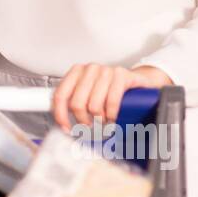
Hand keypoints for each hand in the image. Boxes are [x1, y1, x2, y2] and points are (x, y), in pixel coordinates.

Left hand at [52, 63, 170, 131]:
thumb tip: (61, 121)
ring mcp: (106, 71)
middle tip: (90, 125)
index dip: (60, 115)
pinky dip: (112, 115)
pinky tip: (113, 117)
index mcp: (76, 72)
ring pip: (94, 106)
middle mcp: (90, 69)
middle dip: (83, 120)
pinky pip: (112, 102)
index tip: (66, 127)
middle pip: (77, 104)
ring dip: (100, 120)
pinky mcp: (122, 76)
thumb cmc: (110, 90)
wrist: (136, 82)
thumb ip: (73, 102)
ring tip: (104, 120)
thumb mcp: (89, 94)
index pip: (60, 95)